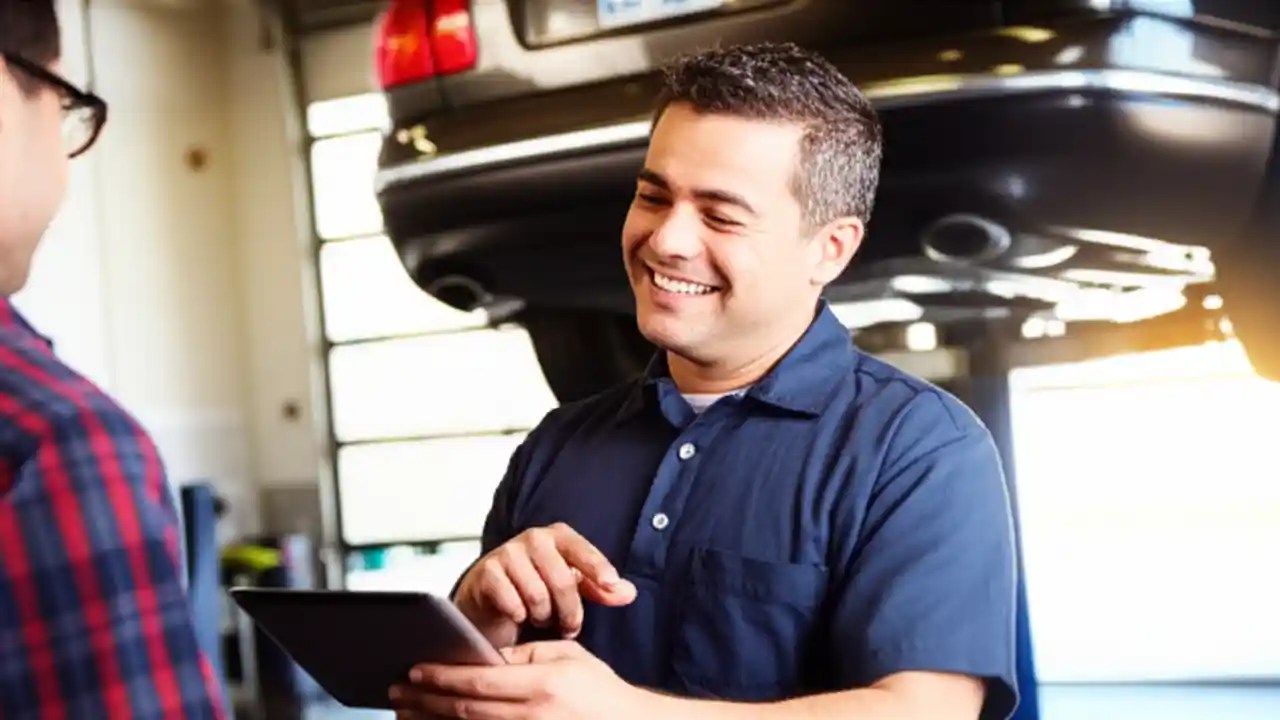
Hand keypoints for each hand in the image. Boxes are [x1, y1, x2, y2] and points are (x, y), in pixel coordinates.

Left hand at [391, 640, 651, 719]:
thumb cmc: (598, 690)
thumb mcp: (566, 657)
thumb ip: (524, 655)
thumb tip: (482, 658)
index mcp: (542, 684)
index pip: (478, 681)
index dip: (442, 677)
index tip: (414, 670)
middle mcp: (533, 716)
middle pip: (465, 710)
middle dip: (426, 700)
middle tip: (396, 692)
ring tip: (405, 713)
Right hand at [453, 523, 636, 646]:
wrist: (488, 595)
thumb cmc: (534, 585)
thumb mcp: (571, 583)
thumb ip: (601, 588)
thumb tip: (629, 593)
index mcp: (557, 535)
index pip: (581, 549)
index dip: (598, 567)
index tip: (610, 584)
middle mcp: (533, 539)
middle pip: (562, 580)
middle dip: (570, 611)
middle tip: (570, 627)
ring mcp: (507, 553)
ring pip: (537, 595)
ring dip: (543, 616)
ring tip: (542, 619)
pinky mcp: (487, 573)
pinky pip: (512, 603)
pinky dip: (520, 616)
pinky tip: (519, 616)